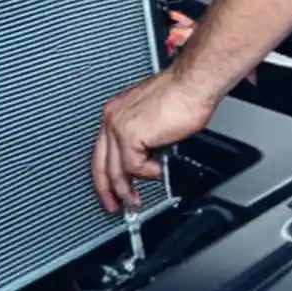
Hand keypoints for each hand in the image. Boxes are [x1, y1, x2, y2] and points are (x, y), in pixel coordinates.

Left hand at [92, 68, 217, 211]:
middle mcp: (112, 118)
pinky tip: (158, 168)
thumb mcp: (152, 120)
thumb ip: (142, 140)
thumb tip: (145, 160)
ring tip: (137, 199)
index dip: (105, 174)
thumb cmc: (180, 97)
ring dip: (127, 189)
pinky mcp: (130, 135)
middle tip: (115, 206)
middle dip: (107, 190)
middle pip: (101, 163)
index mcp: (115, 113)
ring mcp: (118, 126)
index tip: (110, 190)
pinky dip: (147, 173)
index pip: (102, 150)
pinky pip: (133, 166)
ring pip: (115, 169)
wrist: (190, 85)